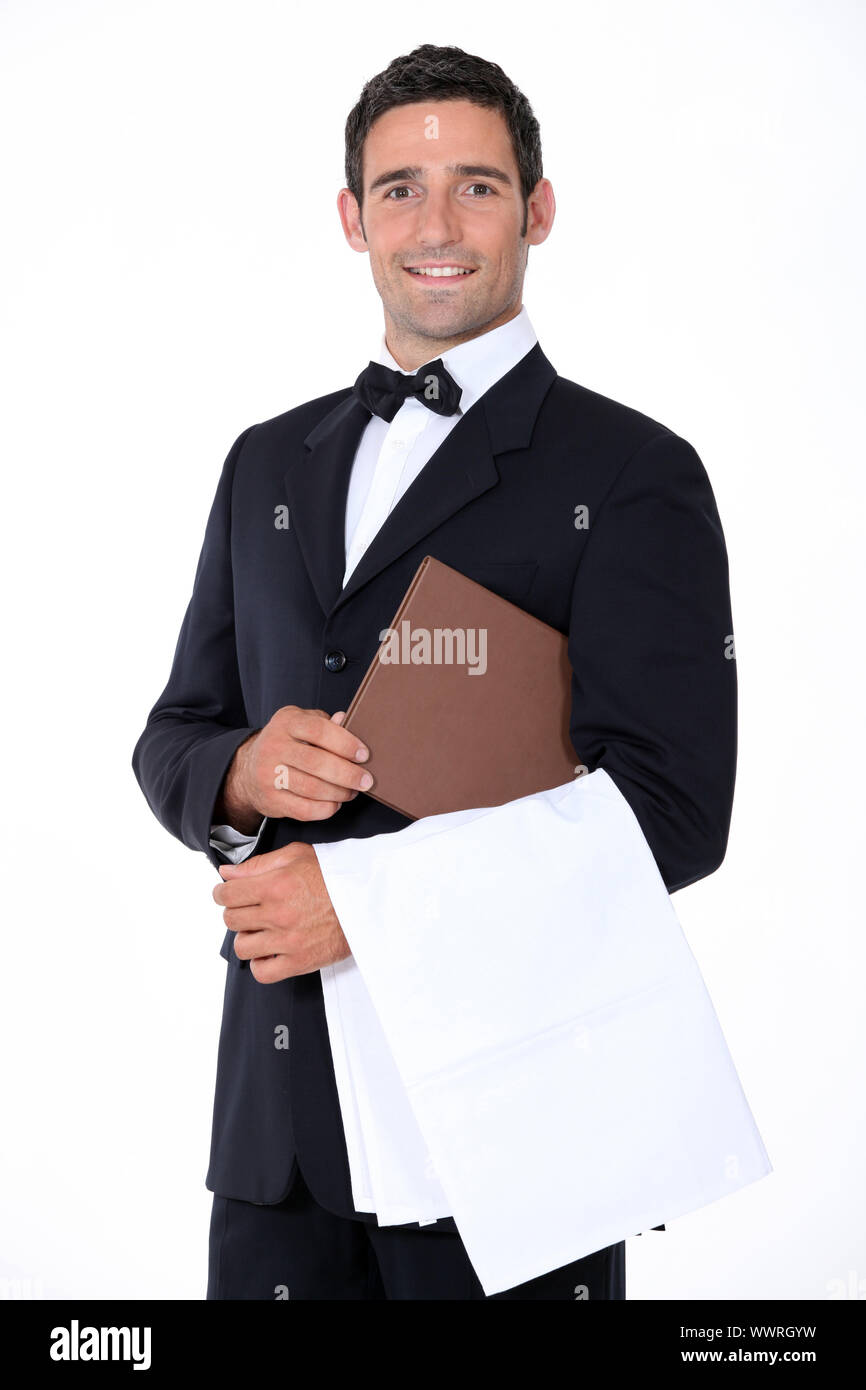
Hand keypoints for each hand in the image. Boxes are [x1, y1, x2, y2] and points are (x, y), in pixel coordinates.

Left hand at [213, 841, 349, 981]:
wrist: (367, 900)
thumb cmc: (333, 876)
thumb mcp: (296, 856)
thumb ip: (257, 864)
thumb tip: (226, 873)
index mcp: (275, 885)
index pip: (226, 895)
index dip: (222, 894)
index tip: (228, 895)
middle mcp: (278, 913)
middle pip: (231, 920)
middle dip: (236, 913)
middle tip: (250, 910)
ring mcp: (288, 940)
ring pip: (242, 946)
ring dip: (248, 938)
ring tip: (261, 931)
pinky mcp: (299, 961)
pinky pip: (262, 972)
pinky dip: (261, 963)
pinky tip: (270, 951)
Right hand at [215, 707, 372, 831]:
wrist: (249, 770)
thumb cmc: (288, 743)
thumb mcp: (303, 724)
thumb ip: (326, 724)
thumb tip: (345, 719)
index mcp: (286, 722)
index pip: (319, 730)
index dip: (345, 743)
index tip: (364, 755)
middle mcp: (273, 746)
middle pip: (317, 762)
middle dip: (348, 774)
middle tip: (366, 781)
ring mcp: (268, 774)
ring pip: (312, 789)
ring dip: (340, 793)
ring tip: (352, 792)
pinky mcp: (270, 799)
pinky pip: (304, 810)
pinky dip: (326, 809)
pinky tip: (335, 803)